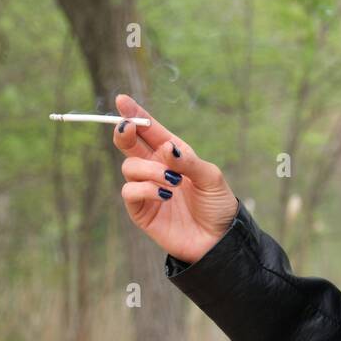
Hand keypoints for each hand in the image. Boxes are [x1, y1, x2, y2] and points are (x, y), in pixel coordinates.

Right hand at [113, 94, 239, 264]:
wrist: (219, 240)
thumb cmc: (217, 205)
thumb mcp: (210, 177)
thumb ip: (188, 161)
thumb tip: (167, 147)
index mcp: (174, 154)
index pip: (151, 131)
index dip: (135, 115)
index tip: (121, 100)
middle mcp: (157, 168)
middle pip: (130, 144)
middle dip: (125, 133)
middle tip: (127, 128)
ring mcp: (147, 189)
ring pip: (129, 167)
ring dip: (150, 170)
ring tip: (173, 182)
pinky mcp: (141, 211)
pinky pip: (130, 192)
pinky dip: (146, 189)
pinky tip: (165, 195)